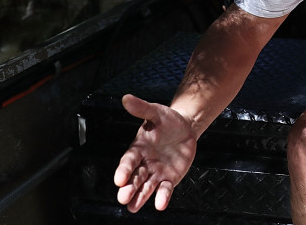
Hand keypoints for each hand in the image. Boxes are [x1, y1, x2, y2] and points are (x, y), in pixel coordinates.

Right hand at [113, 94, 197, 212]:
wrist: (186, 127)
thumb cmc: (167, 120)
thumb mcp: (156, 112)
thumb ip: (142, 109)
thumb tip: (126, 98)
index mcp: (137, 149)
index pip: (128, 161)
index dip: (123, 170)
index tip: (119, 179)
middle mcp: (144, 164)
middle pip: (134, 178)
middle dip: (129, 188)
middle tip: (123, 198)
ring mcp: (156, 173)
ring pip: (146, 187)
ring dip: (140, 197)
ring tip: (133, 207)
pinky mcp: (169, 179)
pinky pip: (165, 189)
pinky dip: (162, 197)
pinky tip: (160, 204)